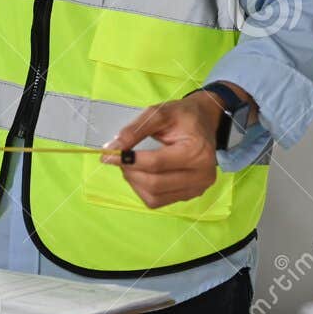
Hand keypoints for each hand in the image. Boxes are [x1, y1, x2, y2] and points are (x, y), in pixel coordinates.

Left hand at [97, 93, 225, 208]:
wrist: (204, 121)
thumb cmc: (183, 116)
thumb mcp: (159, 112)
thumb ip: (135, 130)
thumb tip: (112, 147)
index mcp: (197, 152)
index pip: (156, 163)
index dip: (128, 160)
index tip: (108, 154)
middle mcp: (202, 175)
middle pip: (155, 184)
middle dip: (130, 172)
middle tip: (119, 157)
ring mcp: (197, 188)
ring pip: (155, 197)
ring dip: (135, 183)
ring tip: (130, 165)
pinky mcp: (190, 194)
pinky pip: (159, 201)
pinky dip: (143, 190)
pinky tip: (141, 174)